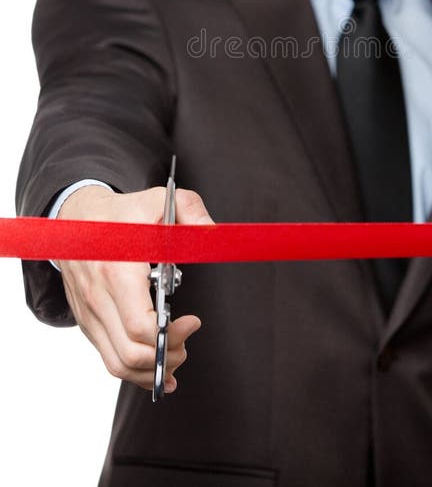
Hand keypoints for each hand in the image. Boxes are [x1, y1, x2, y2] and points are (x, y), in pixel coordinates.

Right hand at [56, 184, 213, 392]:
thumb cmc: (121, 214)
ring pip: (117, 364)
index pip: (140, 325)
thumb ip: (190, 211)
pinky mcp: (88, 322)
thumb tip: (213, 232)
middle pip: (130, 353)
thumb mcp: (159, 201)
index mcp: (118, 270)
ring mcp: (90, 313)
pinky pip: (107, 357)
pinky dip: (133, 371)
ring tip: (174, 358)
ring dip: (151, 371)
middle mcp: (99, 297)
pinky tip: (156, 369)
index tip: (193, 322)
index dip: (171, 335)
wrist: (77, 219)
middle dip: (166, 357)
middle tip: (186, 342)